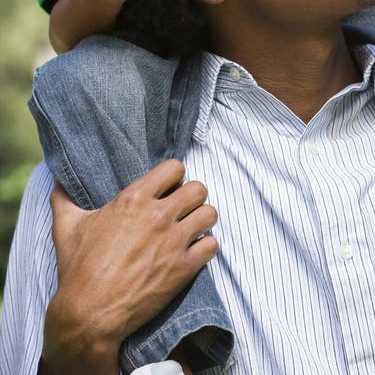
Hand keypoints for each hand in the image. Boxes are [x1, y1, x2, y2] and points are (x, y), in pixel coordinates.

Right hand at [42, 160, 217, 373]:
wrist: (89, 314)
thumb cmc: (78, 269)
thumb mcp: (67, 229)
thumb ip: (64, 200)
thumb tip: (57, 183)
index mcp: (134, 199)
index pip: (175, 167)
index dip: (174, 176)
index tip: (169, 187)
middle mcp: (157, 215)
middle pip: (199, 188)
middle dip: (192, 197)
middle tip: (183, 209)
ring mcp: (173, 242)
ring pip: (209, 214)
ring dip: (202, 220)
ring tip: (192, 229)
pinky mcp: (183, 268)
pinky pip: (212, 245)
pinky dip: (206, 248)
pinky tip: (194, 252)